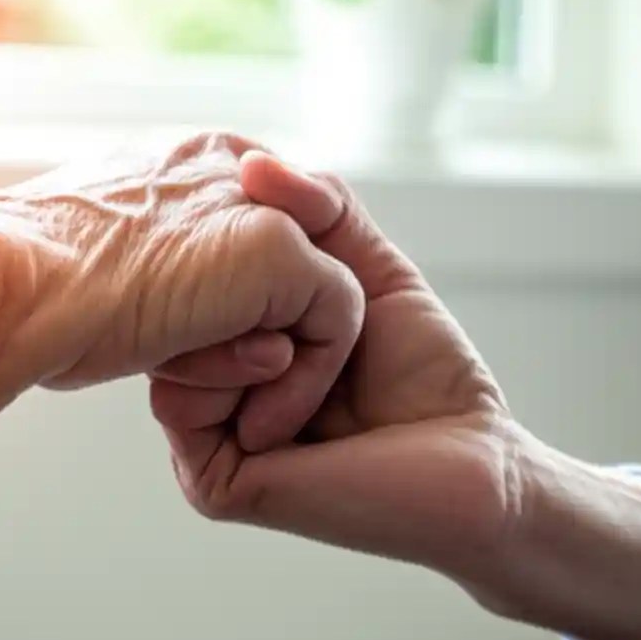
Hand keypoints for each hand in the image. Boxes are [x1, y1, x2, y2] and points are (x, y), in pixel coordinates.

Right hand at [0, 133, 363, 639]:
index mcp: (183, 160)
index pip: (251, 222)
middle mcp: (230, 164)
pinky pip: (334, 322)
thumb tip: (137, 294)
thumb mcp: (88, 249)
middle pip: (292, 260)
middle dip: (270, 327)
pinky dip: (304, 376)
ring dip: (283, 359)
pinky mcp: (281, 248)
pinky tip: (254, 414)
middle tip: (214, 380)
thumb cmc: (24, 280)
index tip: (199, 350)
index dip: (242, 297)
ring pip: (317, 294)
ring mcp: (262, 202)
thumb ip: (140, 252)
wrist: (10, 285)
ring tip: (230, 403)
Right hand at [151, 154, 640, 639]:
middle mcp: (215, 394)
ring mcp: (209, 440)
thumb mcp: (363, 268)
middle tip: (295, 318)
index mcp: (239, 350)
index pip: (185, 285)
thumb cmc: (426, 372)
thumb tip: (250, 159)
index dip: (211, 248)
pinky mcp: (214, 480)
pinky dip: (238, 386)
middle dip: (232, 292)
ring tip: (299, 361)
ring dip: (243, 343)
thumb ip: (319, 207)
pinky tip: (290, 409)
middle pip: (167, 317)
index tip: (250, 235)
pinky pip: (179, 406)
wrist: (473, 457)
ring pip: (167, 359)